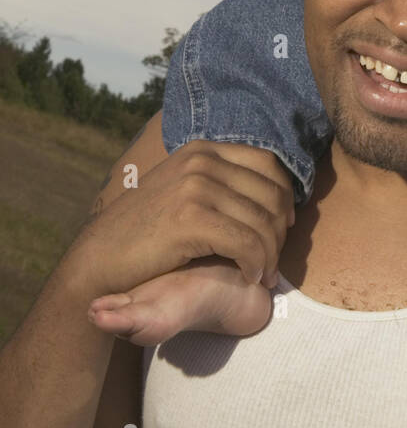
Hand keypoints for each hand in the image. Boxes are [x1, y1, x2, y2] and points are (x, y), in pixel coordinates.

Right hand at [66, 141, 294, 304]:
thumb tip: (270, 190)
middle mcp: (201, 161)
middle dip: (280, 229)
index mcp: (202, 150)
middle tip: (273, 257)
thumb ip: (217, 182)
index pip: (268, 163)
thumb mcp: (181, 190)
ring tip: (264, 273)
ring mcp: (195, 187)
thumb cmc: (144, 232)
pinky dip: (256, 263)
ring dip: (271, 253)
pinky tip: (250, 276)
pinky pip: (247, 243)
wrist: (100, 258)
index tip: (284, 225)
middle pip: (271, 192)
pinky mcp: (191, 219)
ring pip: (263, 221)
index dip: (285, 195)